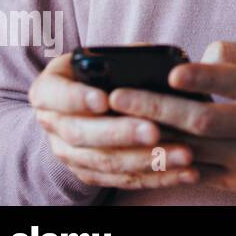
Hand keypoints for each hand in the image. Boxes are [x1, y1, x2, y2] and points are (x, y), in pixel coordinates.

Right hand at [30, 53, 200, 189]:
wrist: (94, 97)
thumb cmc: (109, 68)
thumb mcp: (109, 56)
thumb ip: (128, 57)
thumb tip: (161, 65)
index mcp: (49, 89)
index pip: (55, 94)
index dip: (78, 99)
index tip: (104, 99)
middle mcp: (52, 124)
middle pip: (81, 133)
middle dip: (120, 133)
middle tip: (154, 131)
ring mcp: (68, 152)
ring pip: (104, 161)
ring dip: (145, 160)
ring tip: (183, 154)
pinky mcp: (89, 172)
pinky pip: (121, 179)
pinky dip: (156, 177)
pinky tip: (186, 172)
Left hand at [107, 41, 235, 194]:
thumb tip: (197, 58)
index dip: (206, 77)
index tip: (174, 72)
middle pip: (205, 120)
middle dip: (157, 108)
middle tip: (118, 97)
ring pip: (193, 149)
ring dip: (152, 135)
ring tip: (118, 122)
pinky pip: (196, 172)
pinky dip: (168, 159)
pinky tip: (143, 146)